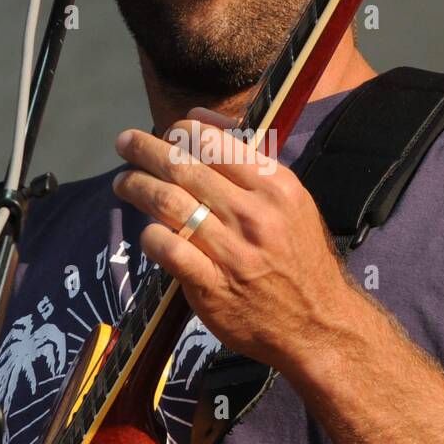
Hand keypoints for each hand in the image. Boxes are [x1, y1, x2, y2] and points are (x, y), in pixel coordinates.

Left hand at [112, 108, 354, 374]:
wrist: (319, 325)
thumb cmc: (301, 258)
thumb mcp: (292, 202)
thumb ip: (249, 163)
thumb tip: (200, 118)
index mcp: (275, 186)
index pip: (214, 142)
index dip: (179, 130)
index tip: (164, 132)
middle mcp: (253, 214)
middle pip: (183, 167)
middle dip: (145, 149)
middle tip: (124, 143)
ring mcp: (233, 252)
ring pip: (169, 203)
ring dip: (137, 186)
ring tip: (123, 182)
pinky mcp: (213, 287)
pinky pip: (169, 250)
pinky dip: (151, 236)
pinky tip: (148, 232)